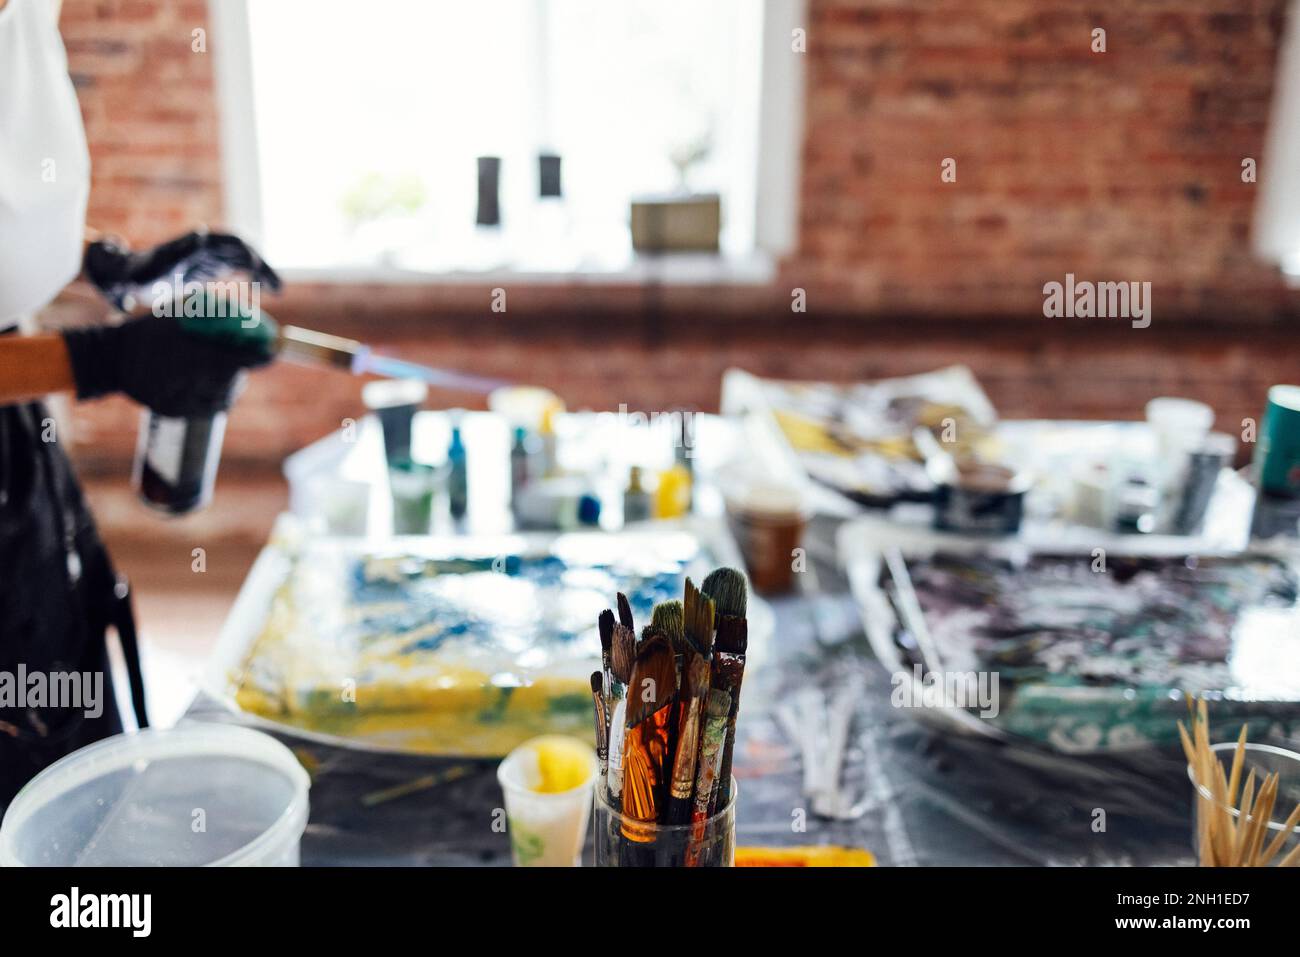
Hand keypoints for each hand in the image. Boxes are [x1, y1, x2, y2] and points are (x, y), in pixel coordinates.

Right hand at [61, 315, 272, 416]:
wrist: (111, 357)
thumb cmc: (148, 329)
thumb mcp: (178, 312)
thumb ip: (210, 313)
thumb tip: (244, 312)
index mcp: (195, 355)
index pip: (241, 359)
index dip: (261, 356)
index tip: (273, 351)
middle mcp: (192, 381)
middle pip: (234, 379)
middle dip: (242, 368)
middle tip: (242, 359)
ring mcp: (183, 400)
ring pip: (223, 396)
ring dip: (229, 384)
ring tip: (221, 371)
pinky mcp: (176, 412)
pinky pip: (207, 408)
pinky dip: (213, 397)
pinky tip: (207, 384)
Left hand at [84, 229, 281, 309]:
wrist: (130, 277)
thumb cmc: (141, 272)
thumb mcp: (158, 262)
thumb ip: (178, 250)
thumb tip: (200, 233)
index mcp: (199, 242)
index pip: (233, 242)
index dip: (249, 255)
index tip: (257, 272)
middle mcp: (208, 247)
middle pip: (244, 252)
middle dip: (263, 267)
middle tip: (278, 290)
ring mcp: (210, 258)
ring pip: (245, 261)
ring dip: (262, 273)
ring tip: (277, 291)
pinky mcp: (210, 269)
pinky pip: (238, 270)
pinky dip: (253, 278)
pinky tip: (263, 290)